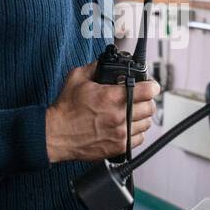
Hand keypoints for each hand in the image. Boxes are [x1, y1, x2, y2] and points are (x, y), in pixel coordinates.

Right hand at [45, 59, 161, 162]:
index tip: (150, 86)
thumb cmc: (65, 109)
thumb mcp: (77, 78)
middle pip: (150, 107)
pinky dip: (136, 132)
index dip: (152, 86)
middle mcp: (119, 116)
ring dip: (142, 117)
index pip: (148, 90)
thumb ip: (95, 66)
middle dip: (147, 100)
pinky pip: (139, 139)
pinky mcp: (118, 147)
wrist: (56, 134)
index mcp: (112, 97)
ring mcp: (120, 134)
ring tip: (133, 112)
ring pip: (147, 124)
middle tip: (140, 99)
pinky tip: (127, 127)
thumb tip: (106, 61)